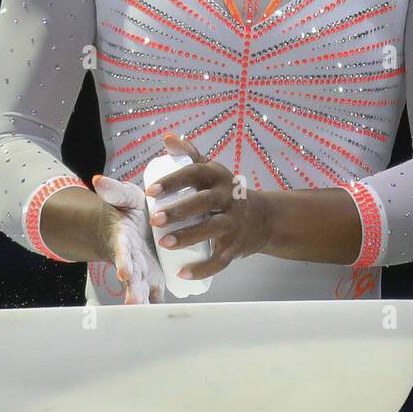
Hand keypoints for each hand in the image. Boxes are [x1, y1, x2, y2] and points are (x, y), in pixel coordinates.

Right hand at [92, 174, 165, 304]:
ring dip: (145, 303)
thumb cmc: (125, 210)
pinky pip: (156, 295)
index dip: (123, 260)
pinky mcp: (154, 278)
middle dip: (132, 290)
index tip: (124, 270)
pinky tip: (169, 322)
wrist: (127, 226)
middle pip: (131, 278)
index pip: (121, 252)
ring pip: (142, 291)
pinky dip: (159, 308)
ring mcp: (143, 271)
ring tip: (148, 316)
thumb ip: (113, 189)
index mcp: (123, 240)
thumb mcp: (122, 196)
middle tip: (134, 303)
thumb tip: (97, 179)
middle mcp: (131, 260)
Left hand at [147, 133, 273, 279]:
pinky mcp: (236, 246)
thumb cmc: (224, 192)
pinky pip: (220, 260)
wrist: (262, 218)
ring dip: (188, 237)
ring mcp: (235, 222)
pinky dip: (203, 269)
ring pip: (213, 230)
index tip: (150, 190)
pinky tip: (183, 273)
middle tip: (154, 219)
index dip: (173, 180)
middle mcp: (229, 197)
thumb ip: (189, 155)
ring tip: (164, 243)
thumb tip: (167, 138)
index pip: (195, 173)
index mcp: (218, 176)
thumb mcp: (210, 170)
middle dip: (179, 210)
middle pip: (204, 202)